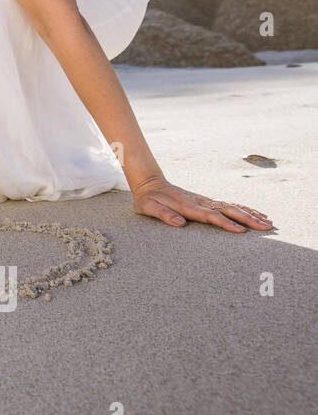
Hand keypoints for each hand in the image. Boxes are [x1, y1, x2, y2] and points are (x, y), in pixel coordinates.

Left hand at [130, 176, 272, 232]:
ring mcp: (205, 200)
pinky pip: (228, 204)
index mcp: (187, 206)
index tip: (241, 231)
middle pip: (227, 210)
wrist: (149, 183)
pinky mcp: (207, 200)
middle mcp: (199, 202)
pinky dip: (243, 208)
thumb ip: (163, 214)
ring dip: (250, 214)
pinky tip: (256, 213)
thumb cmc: (147, 199)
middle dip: (247, 219)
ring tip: (268, 222)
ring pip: (231, 206)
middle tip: (266, 227)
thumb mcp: (147, 207)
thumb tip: (180, 223)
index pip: (210, 216)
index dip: (225, 224)